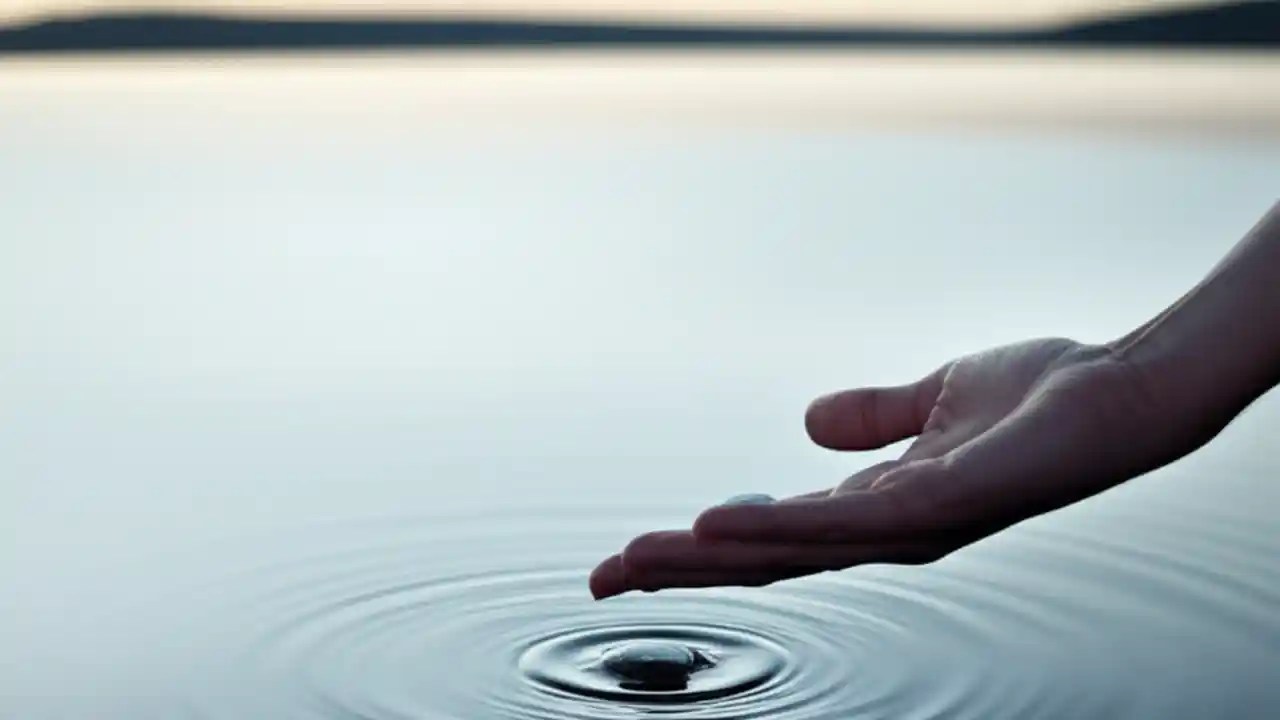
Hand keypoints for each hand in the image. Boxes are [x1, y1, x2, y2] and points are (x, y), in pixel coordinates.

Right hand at [590, 337, 1216, 598]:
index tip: (635, 554)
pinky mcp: (937, 505)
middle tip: (604, 580)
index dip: (703, 551)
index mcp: (878, 510)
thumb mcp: (935, 400)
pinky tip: (714, 522)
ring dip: (705, 560)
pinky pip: (842, 525)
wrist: (1121, 394)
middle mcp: (885, 534)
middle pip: (765, 562)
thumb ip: (873, 418)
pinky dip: (772, 528)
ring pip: (787, 555)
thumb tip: (807, 427)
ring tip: (635, 561)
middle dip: (681, 574)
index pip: (773, 540)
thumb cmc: (1042, 401)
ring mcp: (910, 528)